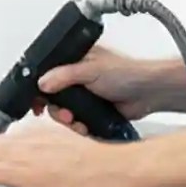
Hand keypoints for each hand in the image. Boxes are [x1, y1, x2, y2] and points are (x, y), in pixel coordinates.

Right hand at [30, 46, 165, 134]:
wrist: (148, 94)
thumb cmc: (127, 73)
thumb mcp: (91, 70)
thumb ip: (65, 75)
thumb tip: (42, 82)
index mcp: (75, 60)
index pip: (48, 72)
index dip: (40, 87)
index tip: (37, 100)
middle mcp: (77, 77)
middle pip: (52, 96)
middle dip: (55, 108)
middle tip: (63, 114)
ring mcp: (84, 94)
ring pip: (63, 111)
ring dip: (67, 119)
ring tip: (75, 121)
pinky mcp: (91, 110)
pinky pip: (76, 121)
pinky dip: (78, 126)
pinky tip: (84, 126)